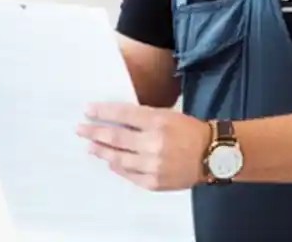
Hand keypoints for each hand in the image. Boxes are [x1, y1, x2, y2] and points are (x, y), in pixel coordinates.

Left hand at [76, 104, 212, 190]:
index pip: (123, 114)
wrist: (212, 154)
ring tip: (91, 147)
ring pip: (119, 158)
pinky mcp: (155, 181)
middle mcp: (154, 143)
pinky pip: (129, 174)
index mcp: (158, 122)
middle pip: (116, 137)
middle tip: (80, 129)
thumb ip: (142, 118)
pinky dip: (117, 168)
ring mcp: (154, 164)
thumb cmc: (188, 130)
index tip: (87, 110)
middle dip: (94, 132)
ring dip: (102, 151)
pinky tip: (110, 162)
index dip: (102, 112)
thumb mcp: (167, 115)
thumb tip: (113, 119)